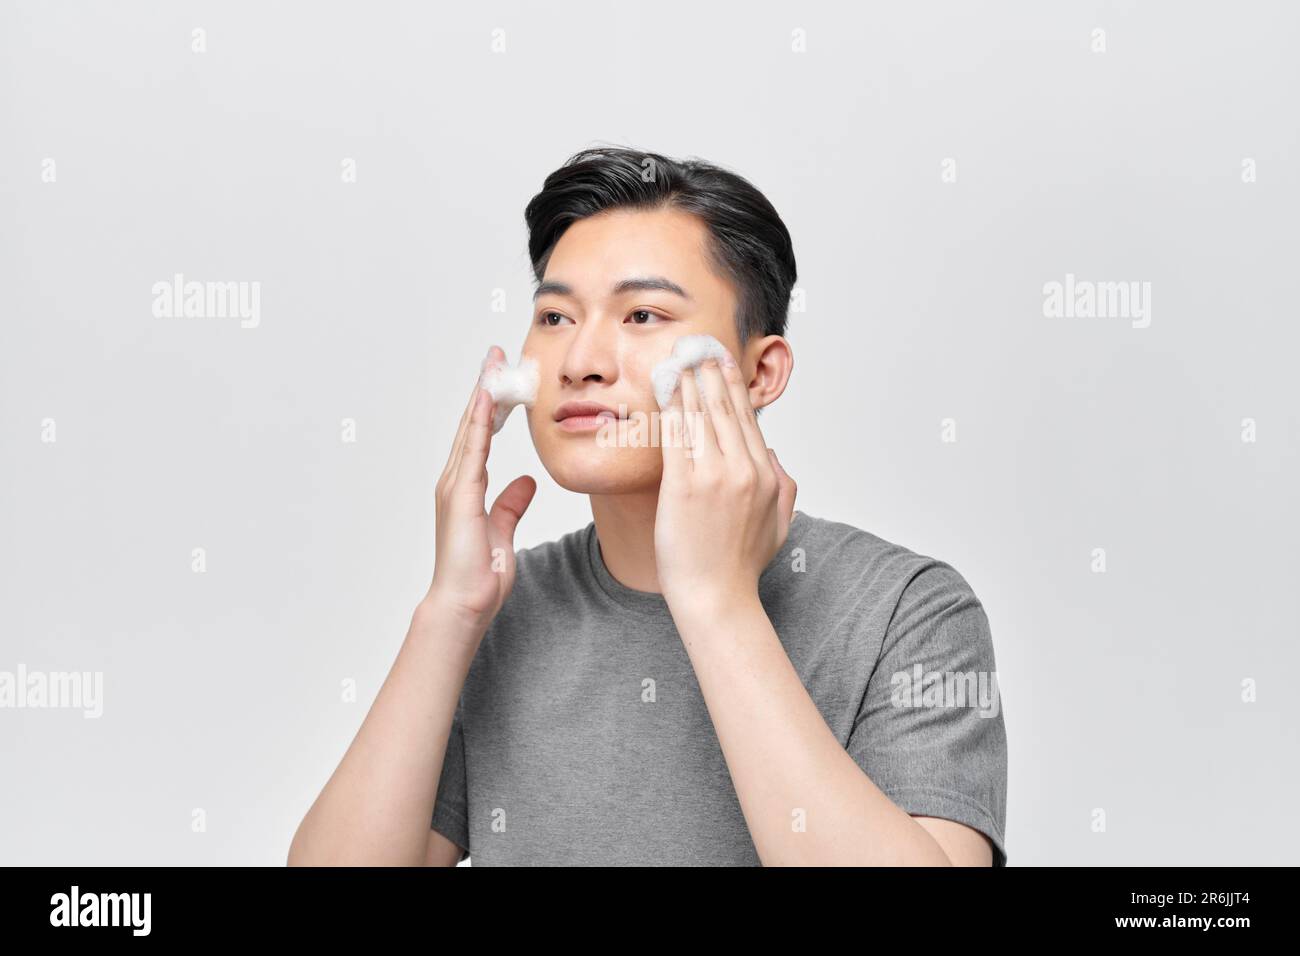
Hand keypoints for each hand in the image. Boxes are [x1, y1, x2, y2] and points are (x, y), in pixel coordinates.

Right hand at [426, 345, 536, 634]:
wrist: (463, 606)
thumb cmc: (478, 577)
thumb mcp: (504, 532)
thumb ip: (511, 504)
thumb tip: (527, 482)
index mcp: (466, 488)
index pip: (480, 436)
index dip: (489, 405)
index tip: (501, 377)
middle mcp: (455, 481)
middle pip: (471, 423)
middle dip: (484, 387)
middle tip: (497, 354)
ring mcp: (454, 487)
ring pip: (469, 429)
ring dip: (482, 394)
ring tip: (493, 362)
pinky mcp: (461, 496)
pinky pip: (472, 449)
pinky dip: (478, 421)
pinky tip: (487, 398)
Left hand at [654, 350, 796, 612]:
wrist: (715, 597)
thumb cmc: (740, 566)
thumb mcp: (779, 523)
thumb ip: (784, 485)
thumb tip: (775, 454)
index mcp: (767, 475)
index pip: (747, 419)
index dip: (732, 386)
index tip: (721, 363)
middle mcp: (743, 469)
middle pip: (724, 408)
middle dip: (709, 373)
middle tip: (696, 346)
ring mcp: (713, 475)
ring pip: (700, 415)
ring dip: (688, 383)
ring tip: (678, 359)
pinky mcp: (683, 485)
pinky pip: (677, 436)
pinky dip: (671, 409)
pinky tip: (665, 391)